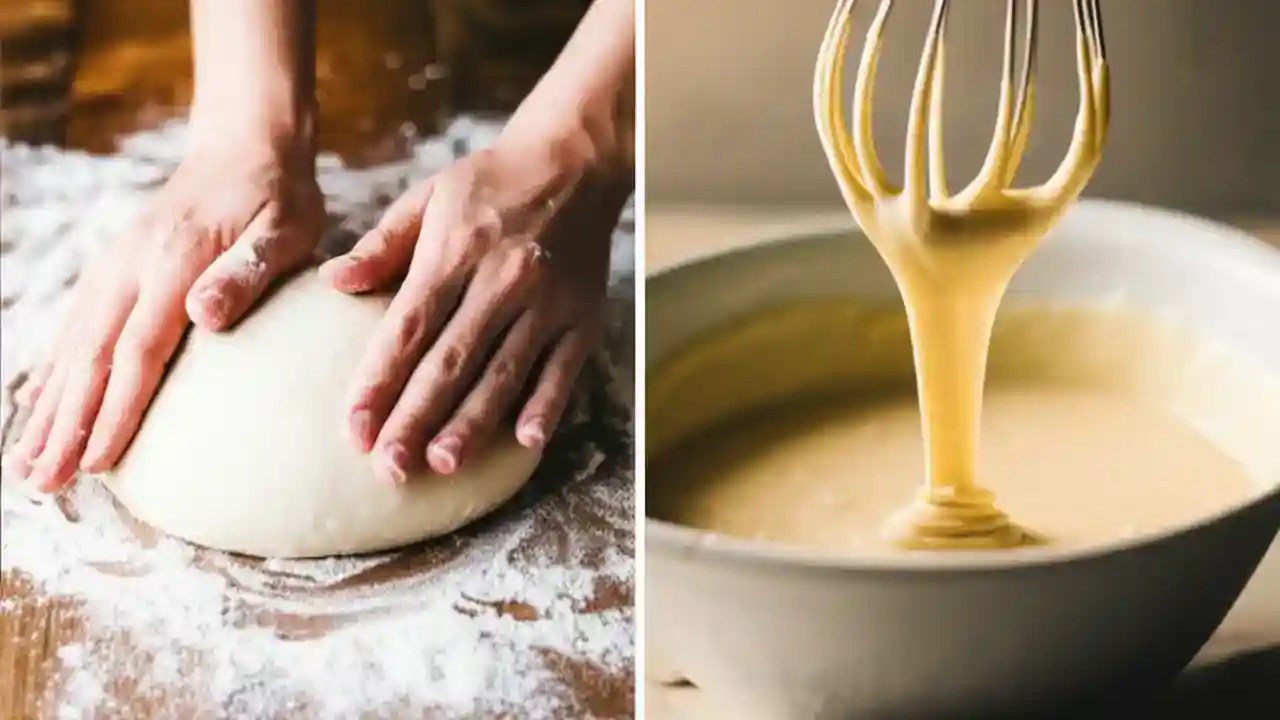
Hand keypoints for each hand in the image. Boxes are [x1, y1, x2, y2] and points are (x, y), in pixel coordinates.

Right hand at [4, 139, 324, 490]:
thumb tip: (203, 315)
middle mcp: (128, 267)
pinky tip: (33, 407)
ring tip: (25, 465)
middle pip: (89, 358)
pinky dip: (51, 372)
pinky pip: (73, 329)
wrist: (245, 144)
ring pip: (71, 349)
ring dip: (46, 409)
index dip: (115, 408)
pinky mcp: (113, 270)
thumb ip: (247, 271)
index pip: (137, 350)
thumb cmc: (278, 195)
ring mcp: (114, 268)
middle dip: (63, 425)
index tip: (95, 461)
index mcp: (171, 263)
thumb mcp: (285, 228)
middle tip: (41, 483)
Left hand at [320, 135, 627, 480]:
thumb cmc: (490, 183)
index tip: (353, 429)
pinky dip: (545, 405)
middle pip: (451, 361)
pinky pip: (562, 369)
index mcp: (455, 251)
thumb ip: (382, 245)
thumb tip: (332, 282)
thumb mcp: (428, 197)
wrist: (574, 161)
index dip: (379, 382)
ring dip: (472, 423)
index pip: (408, 328)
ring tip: (441, 464)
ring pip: (503, 373)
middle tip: (388, 468)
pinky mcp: (581, 318)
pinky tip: (524, 442)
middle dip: (416, 418)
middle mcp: (501, 281)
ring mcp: (546, 303)